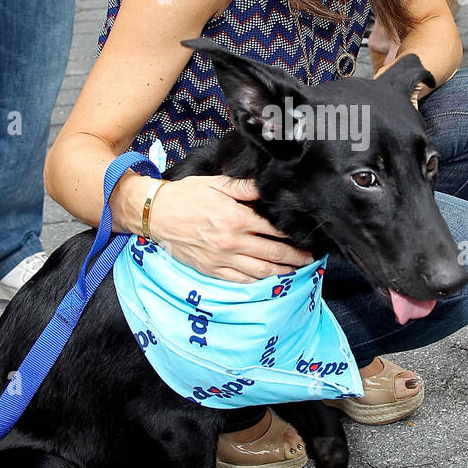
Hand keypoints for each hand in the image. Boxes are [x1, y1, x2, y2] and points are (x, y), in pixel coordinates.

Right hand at [149, 175, 313, 283]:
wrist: (156, 214)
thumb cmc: (186, 196)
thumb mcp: (216, 184)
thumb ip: (245, 188)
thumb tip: (268, 187)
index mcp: (236, 218)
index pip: (273, 229)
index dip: (292, 234)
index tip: (305, 235)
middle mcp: (232, 241)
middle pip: (273, 253)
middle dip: (295, 257)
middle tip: (311, 258)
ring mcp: (222, 259)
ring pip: (260, 271)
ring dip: (282, 272)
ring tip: (297, 272)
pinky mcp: (212, 270)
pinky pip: (240, 280)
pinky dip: (257, 282)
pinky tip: (269, 280)